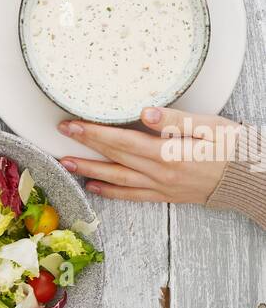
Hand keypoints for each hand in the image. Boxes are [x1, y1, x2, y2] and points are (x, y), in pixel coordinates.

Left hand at [58, 106, 236, 203]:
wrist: (250, 179)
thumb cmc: (234, 148)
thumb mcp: (209, 126)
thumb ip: (174, 120)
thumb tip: (143, 112)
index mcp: (168, 154)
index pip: (121, 141)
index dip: (93, 132)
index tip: (72, 124)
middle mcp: (159, 174)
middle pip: (114, 158)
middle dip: (85, 146)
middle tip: (61, 136)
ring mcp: (161, 187)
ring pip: (117, 179)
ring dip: (89, 170)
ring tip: (66, 163)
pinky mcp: (165, 195)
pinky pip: (132, 195)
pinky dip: (111, 191)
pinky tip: (94, 185)